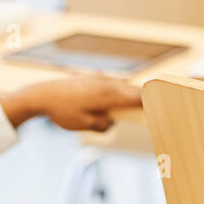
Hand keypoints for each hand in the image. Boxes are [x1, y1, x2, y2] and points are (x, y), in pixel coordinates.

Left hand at [1, 74, 140, 132]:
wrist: (42, 95)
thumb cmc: (63, 111)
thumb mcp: (86, 125)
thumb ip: (105, 125)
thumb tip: (113, 122)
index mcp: (108, 94)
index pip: (137, 96)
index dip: (151, 102)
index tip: (161, 108)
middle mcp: (106, 82)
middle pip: (132, 90)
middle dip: (142, 99)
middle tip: (152, 110)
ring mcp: (99, 78)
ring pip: (121, 86)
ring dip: (127, 96)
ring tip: (132, 108)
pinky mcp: (92, 77)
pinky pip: (111, 84)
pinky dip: (116, 92)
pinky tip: (112, 102)